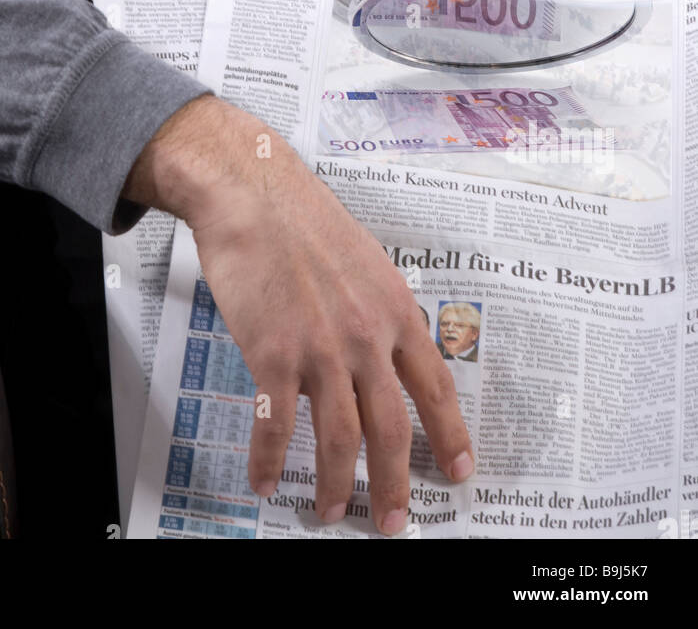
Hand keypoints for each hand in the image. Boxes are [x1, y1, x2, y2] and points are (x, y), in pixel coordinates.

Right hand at [124, 94, 473, 535]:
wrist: (253, 191)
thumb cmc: (303, 218)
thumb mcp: (364, 259)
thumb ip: (378, 308)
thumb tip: (384, 349)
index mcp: (395, 309)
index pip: (437, 386)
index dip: (452, 435)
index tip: (461, 472)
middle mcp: (367, 334)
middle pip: (393, 428)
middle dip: (397, 484)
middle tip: (395, 523)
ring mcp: (321, 346)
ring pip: (340, 438)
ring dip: (336, 484)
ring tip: (330, 511)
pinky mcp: (273, 351)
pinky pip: (276, 424)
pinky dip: (270, 459)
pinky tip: (265, 478)